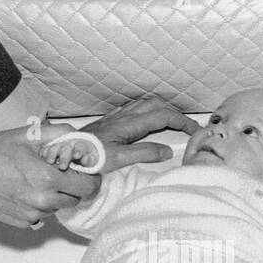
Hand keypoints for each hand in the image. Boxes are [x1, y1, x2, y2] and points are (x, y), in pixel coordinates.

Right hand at [0, 131, 100, 227]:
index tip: (84, 172)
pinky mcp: (20, 222)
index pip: (88, 186)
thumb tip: (81, 139)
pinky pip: (40, 216)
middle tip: (56, 173)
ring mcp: (31, 214)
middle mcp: (42, 200)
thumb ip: (60, 134)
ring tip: (33, 180)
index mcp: (47, 178)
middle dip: (71, 186)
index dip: (90, 178)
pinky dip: (37, 205)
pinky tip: (21, 191)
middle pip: (75, 199)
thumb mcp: (27, 134)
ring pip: (56, 207)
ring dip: (53, 196)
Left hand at [81, 95, 197, 168]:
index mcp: (129, 124)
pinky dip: (148, 111)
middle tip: (187, 127)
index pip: (163, 116)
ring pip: (145, 104)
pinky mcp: (109, 121)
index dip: (183, 121)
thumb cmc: (89, 157)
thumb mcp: (118, 159)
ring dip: (162, 109)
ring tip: (172, 123)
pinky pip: (134, 108)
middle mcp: (124, 116)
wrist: (66, 152)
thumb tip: (167, 150)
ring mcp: (116, 117)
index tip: (196, 131)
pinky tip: (147, 121)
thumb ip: (144, 153)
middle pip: (156, 104)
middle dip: (175, 113)